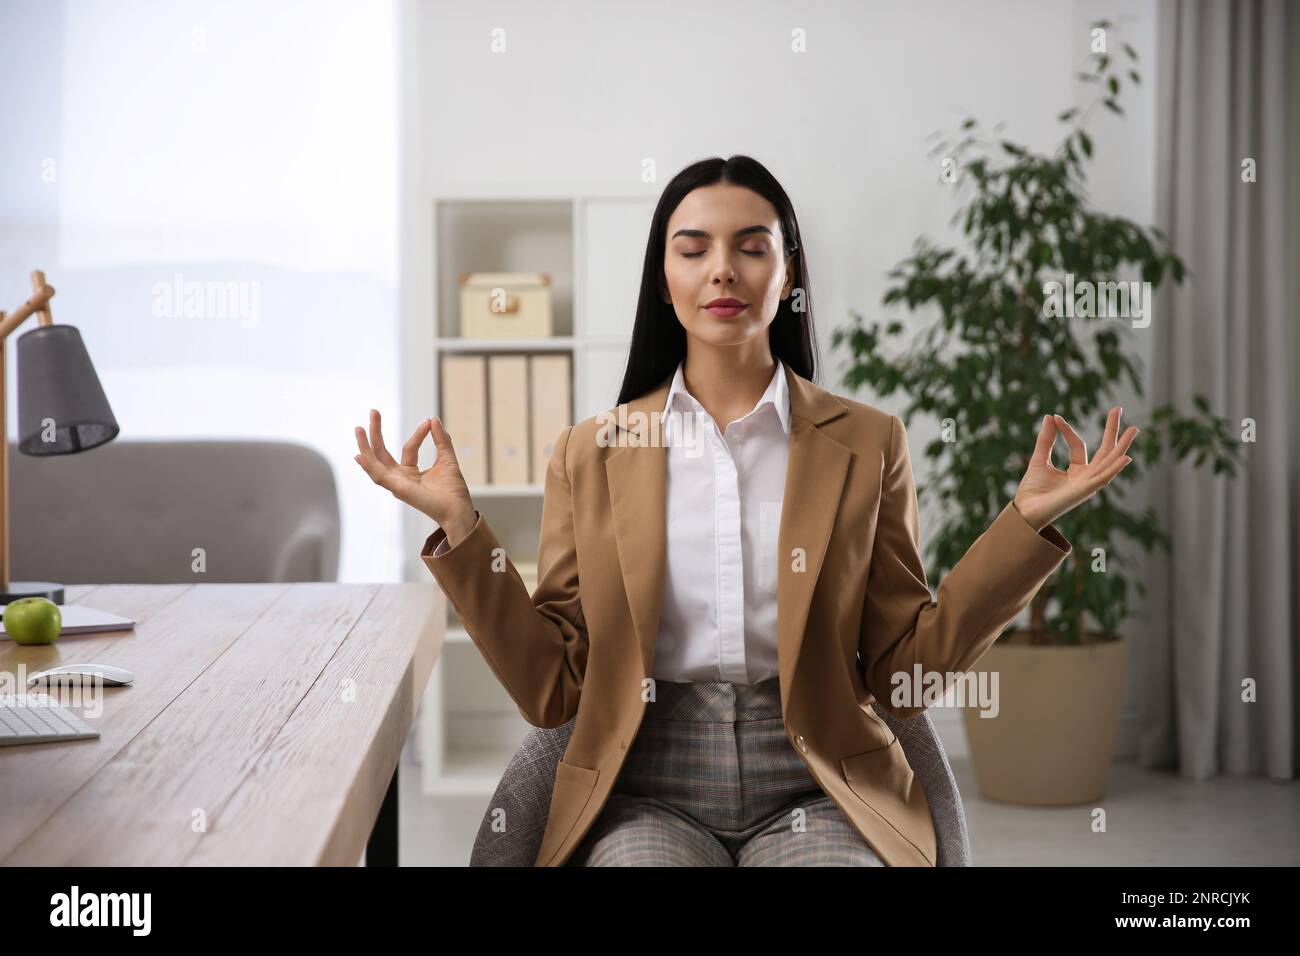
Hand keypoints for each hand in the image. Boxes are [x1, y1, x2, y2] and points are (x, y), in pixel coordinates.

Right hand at [353, 410, 475, 532]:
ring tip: (359, 428)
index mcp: (410, 473)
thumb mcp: (447, 458)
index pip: (408, 448)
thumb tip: (433, 419)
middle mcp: (400, 478)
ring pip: (374, 463)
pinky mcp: (398, 490)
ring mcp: (397, 484)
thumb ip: (440, 440)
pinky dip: (368, 467)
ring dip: (365, 446)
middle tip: (373, 411)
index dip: (418, 433)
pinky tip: (359, 455)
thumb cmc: (453, 491)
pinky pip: (379, 477)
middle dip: (376, 432)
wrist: (458, 509)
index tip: (429, 422)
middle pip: (381, 453)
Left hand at [1013, 407, 1138, 530]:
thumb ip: (1046, 440)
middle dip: (1112, 431)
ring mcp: (1088, 484)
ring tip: (1134, 428)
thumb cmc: (1032, 491)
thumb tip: (1049, 416)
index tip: (1055, 417)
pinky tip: (1126, 457)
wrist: (1024, 511)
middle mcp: (1086, 477)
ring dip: (1122, 446)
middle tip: (1117, 409)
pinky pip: (1103, 479)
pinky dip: (1115, 468)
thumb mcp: (1039, 460)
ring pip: (1109, 462)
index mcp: (1077, 471)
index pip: (1079, 445)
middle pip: (1105, 451)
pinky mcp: (1085, 491)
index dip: (1067, 430)